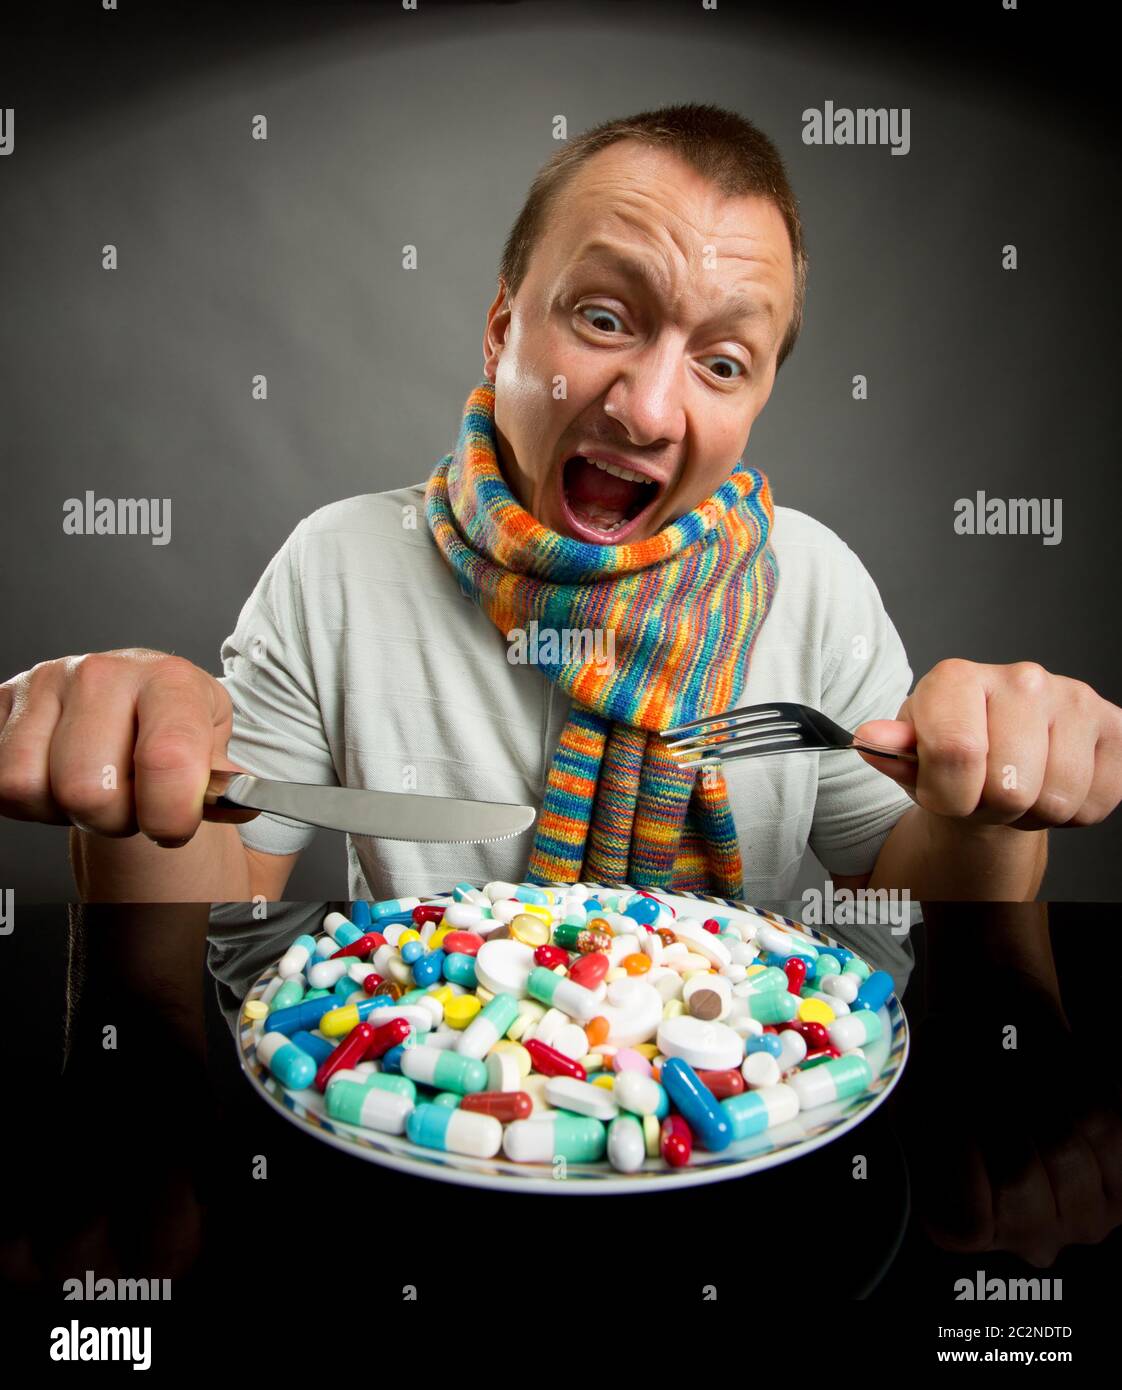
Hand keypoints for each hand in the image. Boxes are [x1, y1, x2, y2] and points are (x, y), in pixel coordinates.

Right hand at [0, 648, 257, 846]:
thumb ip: (224, 786)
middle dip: (114, 818)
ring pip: (33, 788)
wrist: (138, 701)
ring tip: (98, 785)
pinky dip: (30, 800)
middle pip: (88, 790)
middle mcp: (105, 672)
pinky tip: (60, 777)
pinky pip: (0, 781)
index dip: (170, 815)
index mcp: (171, 681)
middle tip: (132, 800)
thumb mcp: (214, 750)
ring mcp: (49, 681)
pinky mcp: (5, 699)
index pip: (167, 760)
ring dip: (65, 809)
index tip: (174, 826)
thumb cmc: (176, 732)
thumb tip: (238, 807)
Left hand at [850, 659, 1121, 830]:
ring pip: (1057, 799)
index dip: (946, 794)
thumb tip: (872, 738)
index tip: (941, 791)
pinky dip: (1073, 812)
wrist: (994, 762)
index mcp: (957, 677)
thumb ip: (892, 750)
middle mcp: (1021, 678)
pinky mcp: (1114, 726)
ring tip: (1014, 790)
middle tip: (982, 793)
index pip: (957, 754)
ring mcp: (1074, 698)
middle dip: (990, 808)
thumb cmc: (949, 757)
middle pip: (1009, 786)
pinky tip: (1050, 784)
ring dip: (1031, 814)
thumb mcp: (910, 755)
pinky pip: (1098, 799)